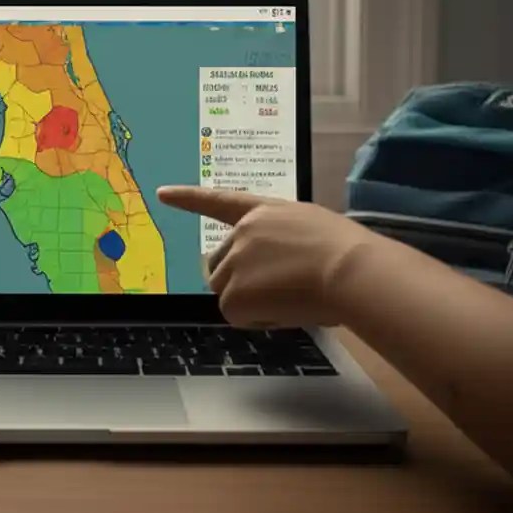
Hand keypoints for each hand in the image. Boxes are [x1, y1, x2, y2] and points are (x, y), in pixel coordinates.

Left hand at [156, 187, 379, 327]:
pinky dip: (258, 320)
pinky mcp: (234, 292)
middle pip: (219, 263)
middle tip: (277, 290)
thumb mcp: (311, 230)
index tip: (163, 193)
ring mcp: (235, 261)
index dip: (189, 198)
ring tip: (290, 298)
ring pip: (226, 291)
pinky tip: (286, 311)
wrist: (349, 270)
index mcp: (264, 212)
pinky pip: (235, 315)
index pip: (219, 202)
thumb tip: (276, 269)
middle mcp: (243, 232)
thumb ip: (282, 239)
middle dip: (238, 280)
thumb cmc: (346, 254)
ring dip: (250, 301)